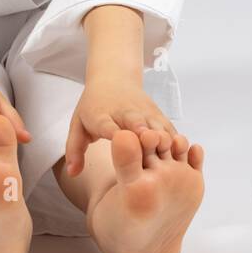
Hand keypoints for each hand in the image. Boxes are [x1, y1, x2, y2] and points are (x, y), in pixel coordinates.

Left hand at [63, 75, 178, 176]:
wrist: (114, 78)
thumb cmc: (94, 107)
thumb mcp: (77, 124)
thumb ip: (74, 150)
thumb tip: (72, 174)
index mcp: (101, 116)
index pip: (108, 126)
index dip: (115, 135)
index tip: (121, 147)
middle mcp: (124, 112)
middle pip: (136, 124)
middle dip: (143, 138)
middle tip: (150, 153)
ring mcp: (144, 112)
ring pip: (157, 127)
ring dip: (163, 142)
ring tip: (168, 161)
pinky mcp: (158, 114)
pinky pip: (169, 128)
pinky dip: (175, 141)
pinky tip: (178, 159)